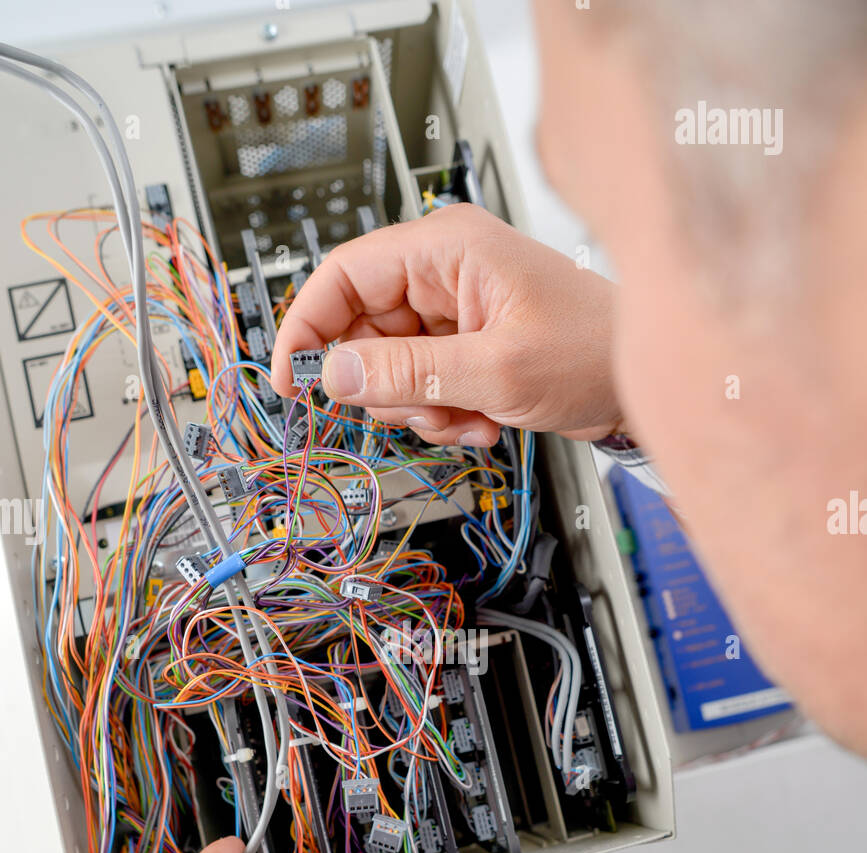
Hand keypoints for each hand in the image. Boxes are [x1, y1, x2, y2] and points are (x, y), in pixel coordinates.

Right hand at [271, 202, 619, 446]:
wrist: (644, 383)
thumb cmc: (594, 351)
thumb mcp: (495, 371)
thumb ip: (408, 373)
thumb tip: (334, 375)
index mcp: (445, 248)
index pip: (342, 275)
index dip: (308, 327)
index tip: (292, 381)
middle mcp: (443, 272)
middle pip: (362, 331)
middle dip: (388, 387)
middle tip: (423, 412)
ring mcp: (453, 311)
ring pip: (390, 369)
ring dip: (422, 408)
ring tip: (471, 416)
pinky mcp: (465, 345)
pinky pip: (422, 385)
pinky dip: (445, 414)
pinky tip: (486, 419)